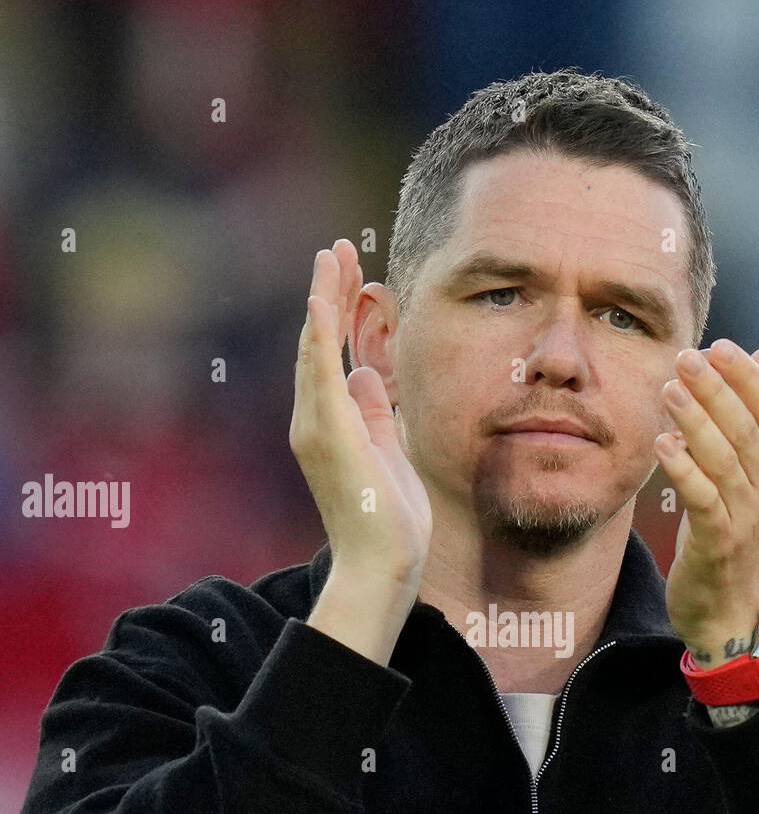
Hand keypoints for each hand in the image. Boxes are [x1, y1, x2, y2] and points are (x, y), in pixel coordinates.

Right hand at [290, 239, 432, 597]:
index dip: (337, 313)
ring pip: (315, 348)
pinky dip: (318, 334)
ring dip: (323, 298)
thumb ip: (375, 413)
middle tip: (337, 249)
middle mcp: (314, 421)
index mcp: (330, 425)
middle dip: (329, 293)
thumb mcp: (389, 453)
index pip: (330, 356)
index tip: (351, 275)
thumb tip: (367, 374)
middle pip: (318, 343)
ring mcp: (316, 426)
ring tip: (331, 256)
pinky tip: (321, 298)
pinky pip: (319, 374)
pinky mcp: (327, 433)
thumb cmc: (388, 521)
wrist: (382, 564)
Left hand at [652, 339, 758, 666]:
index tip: (718, 346)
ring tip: (668, 390)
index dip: (748, 376)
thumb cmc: (729, 531)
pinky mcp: (718, 542)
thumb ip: (752, 416)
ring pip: (723, 459)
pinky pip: (702, 499)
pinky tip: (662, 444)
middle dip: (716, 389)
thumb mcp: (746, 473)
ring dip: (695, 421)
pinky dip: (683, 468)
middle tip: (685, 357)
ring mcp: (746, 516)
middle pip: (746, 428)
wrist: (727, 607)